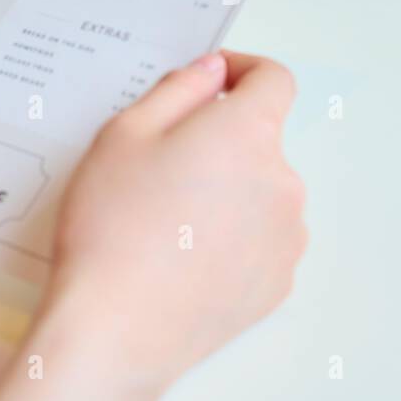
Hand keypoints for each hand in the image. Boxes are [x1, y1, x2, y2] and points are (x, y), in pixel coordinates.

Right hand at [0, 51, 305, 400]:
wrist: (116, 329)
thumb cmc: (113, 227)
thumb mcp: (124, 134)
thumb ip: (178, 89)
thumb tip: (212, 71)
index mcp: (248, 133)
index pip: (274, 80)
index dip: (244, 71)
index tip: (214, 81)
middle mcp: (283, 180)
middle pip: (260, 140)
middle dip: (220, 141)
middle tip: (159, 167)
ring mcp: (287, 236)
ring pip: (261, 192)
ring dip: (228, 191)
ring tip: (167, 221)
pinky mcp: (279, 282)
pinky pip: (261, 240)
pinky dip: (233, 237)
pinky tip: (184, 257)